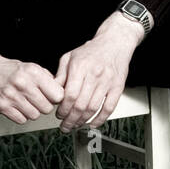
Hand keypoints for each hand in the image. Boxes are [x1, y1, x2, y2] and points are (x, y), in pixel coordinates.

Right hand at [0, 36, 63, 124]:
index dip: (56, 97)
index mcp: (33, 72)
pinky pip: (21, 120)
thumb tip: (62, 93)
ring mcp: (12, 96)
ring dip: (32, 111)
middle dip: (44, 105)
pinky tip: (17, 106)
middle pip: (47, 108)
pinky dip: (21, 116)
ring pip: (35, 115)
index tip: (52, 96)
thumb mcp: (31, 67)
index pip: (58, 95)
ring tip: (25, 102)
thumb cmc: (9, 69)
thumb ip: (47, 79)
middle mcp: (23, 83)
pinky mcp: (2, 106)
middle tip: (37, 99)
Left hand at [53, 13, 139, 132]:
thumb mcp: (69, 58)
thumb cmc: (91, 50)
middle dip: (70, 119)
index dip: (63, 109)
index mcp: (80, 67)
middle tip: (65, 126)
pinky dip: (100, 119)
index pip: (70, 95)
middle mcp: (94, 75)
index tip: (59, 114)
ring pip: (93, 108)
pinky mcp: (117, 87)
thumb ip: (60, 75)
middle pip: (80, 105)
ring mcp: (107, 82)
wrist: (114, 42)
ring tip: (75, 125)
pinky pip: (109, 108)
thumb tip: (52, 92)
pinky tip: (92, 123)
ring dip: (82, 121)